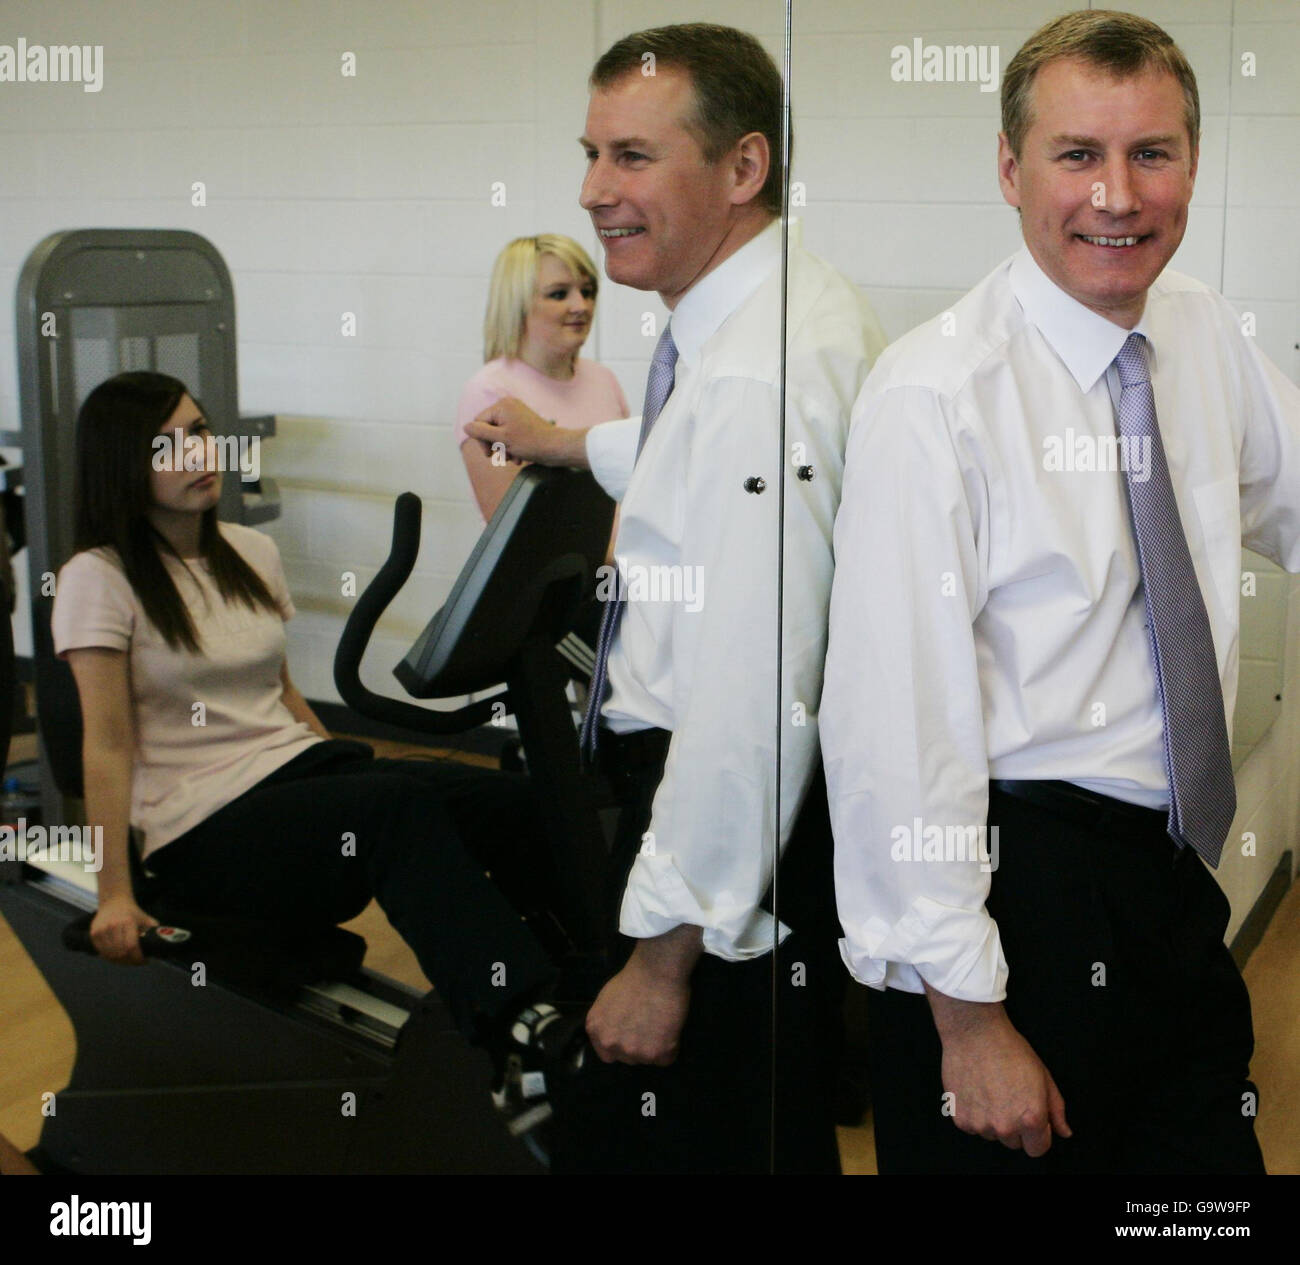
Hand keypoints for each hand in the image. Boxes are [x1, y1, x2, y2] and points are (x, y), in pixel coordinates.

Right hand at [89, 894, 158, 965]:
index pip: (131, 947)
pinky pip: (101, 952)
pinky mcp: (94, 934)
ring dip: (120, 961)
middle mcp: (113, 926)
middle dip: (131, 961)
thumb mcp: (146, 919)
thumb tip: (162, 947)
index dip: (138, 958)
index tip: (145, 961)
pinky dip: (110, 958)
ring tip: (128, 960)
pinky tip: (118, 956)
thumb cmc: (133, 913)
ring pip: (110, 955)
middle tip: (138, 961)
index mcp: (128, 922)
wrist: (114, 902)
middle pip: (120, 954)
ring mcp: (102, 930)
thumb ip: (153, 932)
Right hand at [464, 396, 554, 464]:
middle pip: (489, 428)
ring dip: (504, 449)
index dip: (482, 440)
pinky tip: (519, 457)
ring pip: (499, 434)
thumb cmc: (531, 442)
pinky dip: (512, 447)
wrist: (556, 448)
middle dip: (494, 445)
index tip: (490, 454)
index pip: (479, 422)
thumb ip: (481, 432)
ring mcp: (517, 414)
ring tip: (513, 458)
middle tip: (503, 458)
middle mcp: (508, 406)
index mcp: (502, 405)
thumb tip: (466, 427)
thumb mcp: (502, 439)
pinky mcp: (523, 423)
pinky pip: (510, 435)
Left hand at [586, 949, 693, 1065]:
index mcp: (596, 1030)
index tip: (632, 1035)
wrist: (655, 972)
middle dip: (638, 1046)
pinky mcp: (657, 1053)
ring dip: (655, 1046)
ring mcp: (634, 1052)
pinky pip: (667, 1058)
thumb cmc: (632, 979)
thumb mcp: (606, 999)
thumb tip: (615, 1030)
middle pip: (628, 1058)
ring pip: (648, 1059)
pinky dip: (671, 1046)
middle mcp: (611, 1044)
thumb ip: (607, 1021)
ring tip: (660, 1022)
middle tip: (649, 1025)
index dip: (622, 1045)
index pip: (608, 1054)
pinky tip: (670, 1027)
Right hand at [938, 1009, 1070, 1156]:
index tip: (1030, 1118)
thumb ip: (1056, 1110)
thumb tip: (1063, 1131)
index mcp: (1031, 1119)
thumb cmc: (1010, 1050)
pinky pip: (971, 1126)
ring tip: (989, 1090)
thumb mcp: (1044, 1076)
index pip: (1037, 1149)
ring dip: (991, 1120)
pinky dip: (973, 1113)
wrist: (974, 1033)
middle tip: (1008, 1097)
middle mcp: (1006, 1126)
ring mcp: (981, 1124)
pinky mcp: (960, 1118)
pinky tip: (975, 1091)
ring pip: (991, 1134)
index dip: (1037, 1134)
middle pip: (1013, 1143)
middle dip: (1014, 1126)